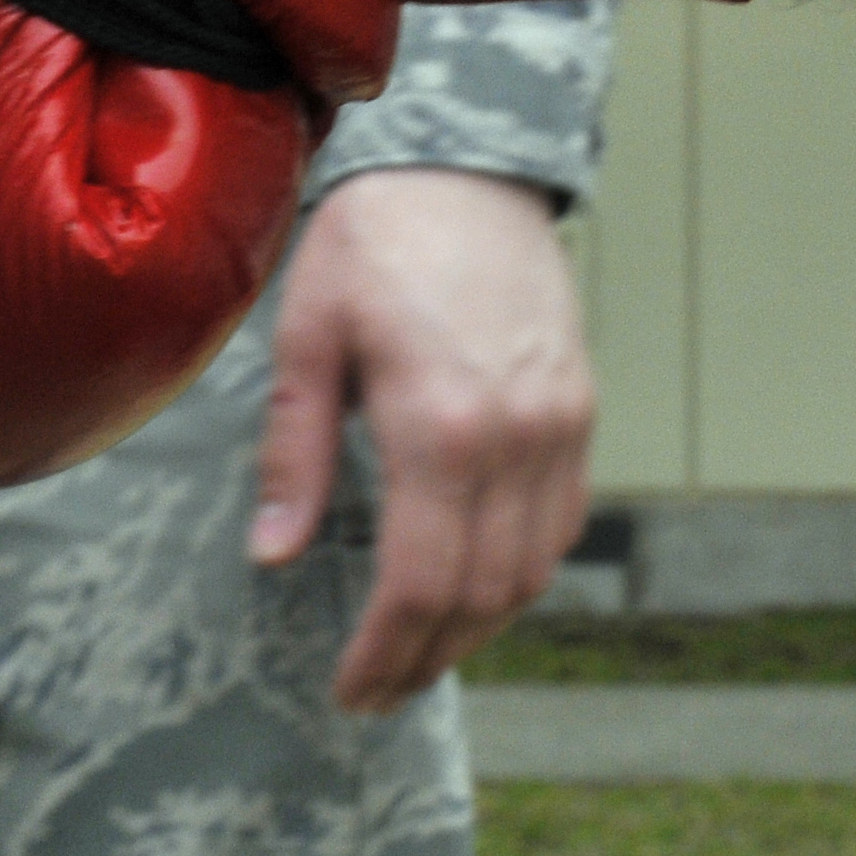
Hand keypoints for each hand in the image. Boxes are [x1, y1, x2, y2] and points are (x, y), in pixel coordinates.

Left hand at [249, 167, 594, 711]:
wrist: (464, 166)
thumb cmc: (372, 240)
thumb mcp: (308, 335)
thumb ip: (294, 450)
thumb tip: (275, 552)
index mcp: (439, 423)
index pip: (419, 582)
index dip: (385, 651)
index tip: (352, 688)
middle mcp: (515, 437)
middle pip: (481, 594)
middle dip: (427, 657)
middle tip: (379, 690)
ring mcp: (560, 425)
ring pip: (532, 571)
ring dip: (478, 627)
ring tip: (420, 651)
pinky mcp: (580, 409)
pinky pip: (563, 523)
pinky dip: (522, 572)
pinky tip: (475, 587)